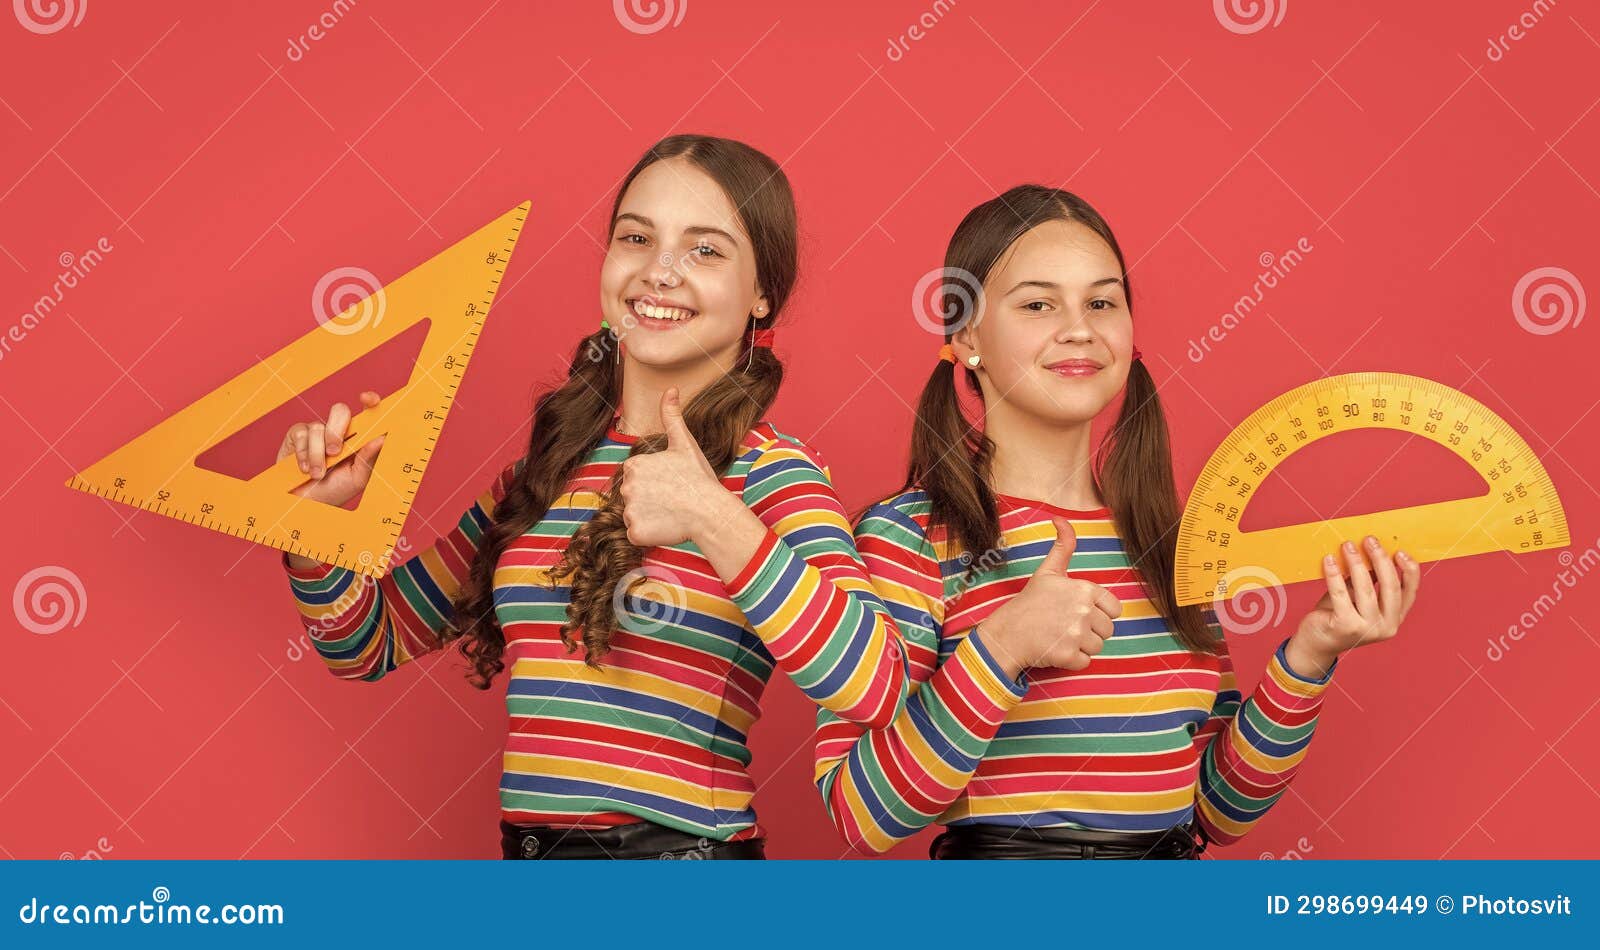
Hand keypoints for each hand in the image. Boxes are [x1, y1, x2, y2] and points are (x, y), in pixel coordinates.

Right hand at [277, 389, 385, 506]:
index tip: (368, 400)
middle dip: (336, 430)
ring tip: (318, 474)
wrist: (306, 503)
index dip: (370, 401)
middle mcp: (337, 430)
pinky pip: (300, 433)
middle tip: (335, 453)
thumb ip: (370, 458)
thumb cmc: (335, 489)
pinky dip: (303, 454)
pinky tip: (304, 468)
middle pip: (340, 410)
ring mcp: (317, 431)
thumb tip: (382, 439)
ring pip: (318, 427)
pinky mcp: (296, 435)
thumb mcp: (358, 478)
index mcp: (357, 437)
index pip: (366, 413)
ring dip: (318, 455)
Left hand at [618, 388, 728, 547]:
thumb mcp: (685, 443)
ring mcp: (629, 510)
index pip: (637, 478)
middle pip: (634, 497)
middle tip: (674, 500)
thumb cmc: (699, 477)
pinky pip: (636, 535)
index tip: (672, 484)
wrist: (710, 511)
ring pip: (634, 516)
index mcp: (634, 465)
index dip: (656, 483)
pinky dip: (649, 534)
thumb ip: (672, 416)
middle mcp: (626, 486)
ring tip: (672, 513)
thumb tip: (671, 389)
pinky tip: (667, 527)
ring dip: (649, 518)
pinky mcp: (635, 532)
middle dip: (650, 500)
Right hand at [980, 517, 1122, 679]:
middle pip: (1107, 630)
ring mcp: (1077, 634)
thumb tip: (1060, 519)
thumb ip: (1063, 546)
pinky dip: (1073, 660)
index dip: (1099, 613)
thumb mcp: (1048, 571)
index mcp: (1084, 589)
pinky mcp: (1070, 655)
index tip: (1078, 612)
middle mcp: (1084, 611)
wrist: (1008, 633)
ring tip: (1060, 636)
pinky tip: (1057, 648)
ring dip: (1081, 645)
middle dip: (1090, 631)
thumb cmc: (1030, 602)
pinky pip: (1085, 662)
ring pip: (1098, 646)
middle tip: (1065, 625)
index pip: (1115, 609)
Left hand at [1289, 534, 1420, 668]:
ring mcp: (1367, 629)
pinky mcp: (1346, 626)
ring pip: (1366, 589)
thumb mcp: (1357, 597)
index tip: (1399, 551)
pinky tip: (1329, 560)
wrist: (1316, 643)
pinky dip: (1334, 574)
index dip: (1409, 570)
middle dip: (1381, 559)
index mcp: (1395, 618)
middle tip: (1370, 540)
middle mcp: (1386, 626)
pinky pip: (1341, 593)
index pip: (1410, 591)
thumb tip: (1372, 550)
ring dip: (1356, 562)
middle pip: (1390, 586)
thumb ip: (1368, 580)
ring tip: (1347, 545)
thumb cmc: (1337, 615)